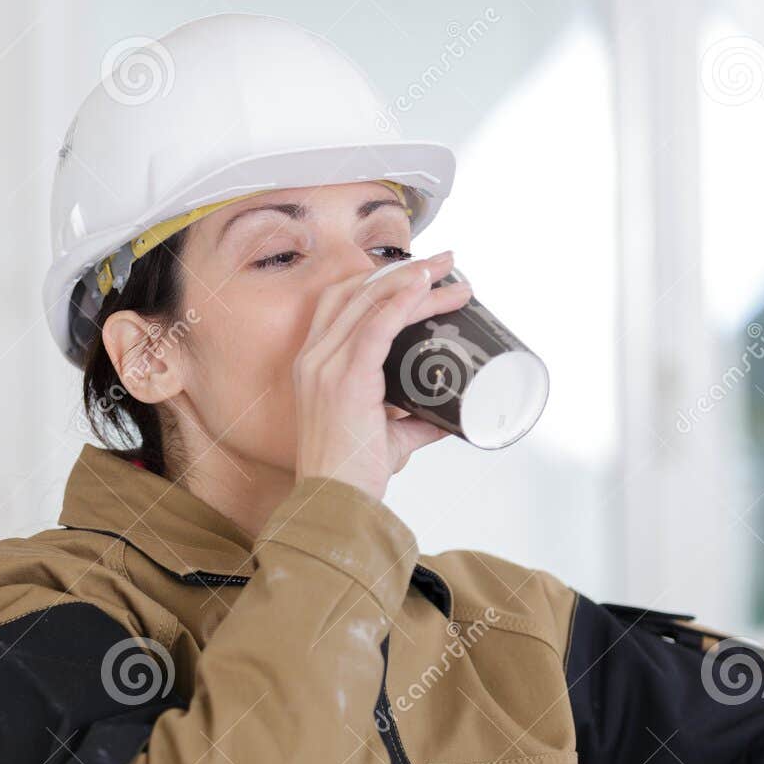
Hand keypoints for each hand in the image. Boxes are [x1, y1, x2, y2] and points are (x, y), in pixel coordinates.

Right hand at [292, 251, 473, 501]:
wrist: (335, 500)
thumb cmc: (352, 472)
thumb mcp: (387, 436)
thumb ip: (415, 421)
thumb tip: (449, 415)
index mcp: (314, 364)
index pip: (342, 302)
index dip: (380, 281)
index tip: (418, 274)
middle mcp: (313, 358)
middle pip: (358, 292)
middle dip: (403, 271)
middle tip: (444, 263)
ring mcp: (325, 366)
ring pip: (371, 304)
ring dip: (414, 283)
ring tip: (450, 275)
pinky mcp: (345, 379)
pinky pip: (375, 326)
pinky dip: (401, 302)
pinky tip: (424, 288)